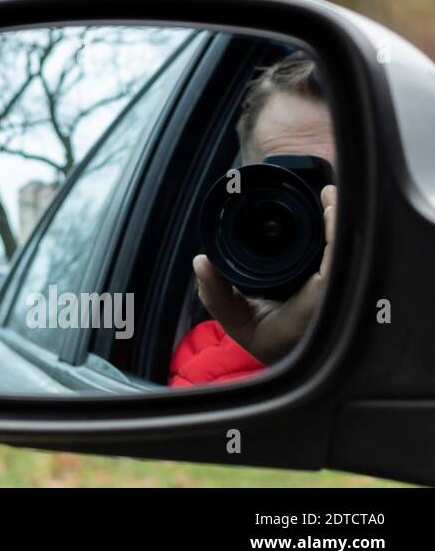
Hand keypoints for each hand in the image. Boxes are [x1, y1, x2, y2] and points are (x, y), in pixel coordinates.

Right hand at [193, 184, 336, 364]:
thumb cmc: (263, 340)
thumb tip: (201, 260)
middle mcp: (331, 302)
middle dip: (338, 221)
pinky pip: (341, 260)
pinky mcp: (336, 287)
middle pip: (346, 257)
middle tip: (327, 192)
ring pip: (348, 257)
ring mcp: (337, 295)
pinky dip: (337, 236)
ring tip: (329, 198)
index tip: (328, 208)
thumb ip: (214, 293)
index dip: (334, 236)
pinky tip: (330, 217)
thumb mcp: (233, 321)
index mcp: (311, 312)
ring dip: (340, 227)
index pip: (332, 270)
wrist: (285, 358)